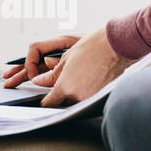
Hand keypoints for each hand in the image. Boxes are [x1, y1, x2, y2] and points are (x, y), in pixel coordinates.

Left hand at [12, 27, 132, 106]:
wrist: (113, 48)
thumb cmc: (90, 49)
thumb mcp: (65, 60)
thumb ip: (50, 75)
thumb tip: (38, 81)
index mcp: (65, 86)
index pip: (50, 102)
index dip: (46, 101)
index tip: (45, 100)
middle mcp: (78, 96)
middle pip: (64, 103)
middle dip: (61, 96)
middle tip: (67, 83)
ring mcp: (91, 99)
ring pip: (77, 102)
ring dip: (75, 95)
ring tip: (81, 79)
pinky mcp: (102, 98)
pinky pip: (89, 100)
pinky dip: (87, 94)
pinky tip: (90, 82)